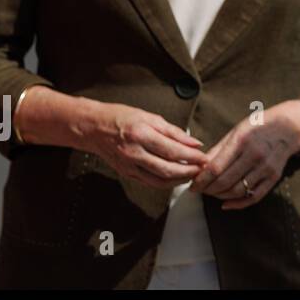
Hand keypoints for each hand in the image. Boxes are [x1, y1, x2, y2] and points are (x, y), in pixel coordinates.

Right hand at [87, 102, 209, 189]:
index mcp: (141, 135)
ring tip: (193, 174)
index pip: (173, 151)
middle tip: (203, 169)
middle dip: (189, 172)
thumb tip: (195, 143)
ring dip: (179, 181)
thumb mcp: (150, 117)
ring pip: (159, 181)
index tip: (205, 158)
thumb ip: (174, 132)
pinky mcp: (126, 174)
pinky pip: (150, 183)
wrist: (93, 128)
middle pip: (167, 170)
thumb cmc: (122, 118)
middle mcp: (134, 153)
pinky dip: (166, 183)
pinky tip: (177, 178)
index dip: (192, 157)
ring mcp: (129, 167)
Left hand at [188, 102, 299, 209]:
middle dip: (208, 189)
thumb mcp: (237, 130)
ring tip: (212, 193)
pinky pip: (254, 197)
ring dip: (220, 196)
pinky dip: (237, 204)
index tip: (193, 185)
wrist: (290, 126)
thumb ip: (218, 149)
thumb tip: (199, 166)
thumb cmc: (260, 126)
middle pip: (224, 182)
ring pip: (237, 191)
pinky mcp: (274, 177)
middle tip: (200, 190)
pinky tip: (226, 203)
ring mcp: (266, 167)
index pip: (216, 168)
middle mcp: (255, 155)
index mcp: (242, 140)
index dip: (201, 180)